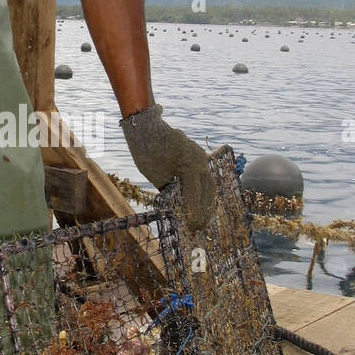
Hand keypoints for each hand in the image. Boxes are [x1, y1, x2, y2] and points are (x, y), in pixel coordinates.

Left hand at [120, 104, 213, 229]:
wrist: (145, 126)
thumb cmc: (148, 150)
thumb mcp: (157, 176)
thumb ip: (171, 191)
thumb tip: (180, 207)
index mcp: (191, 166)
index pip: (195, 194)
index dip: (194, 212)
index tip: (192, 226)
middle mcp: (200, 161)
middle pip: (208, 190)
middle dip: (204, 210)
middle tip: (198, 227)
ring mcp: (200, 158)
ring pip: (208, 183)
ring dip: (206, 202)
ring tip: (202, 219)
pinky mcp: (197, 157)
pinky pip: (203, 176)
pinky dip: (202, 191)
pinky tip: (199, 204)